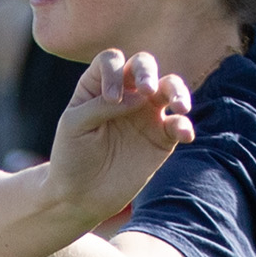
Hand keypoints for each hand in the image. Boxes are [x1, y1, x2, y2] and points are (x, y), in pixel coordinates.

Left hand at [44, 49, 196, 229]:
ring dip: (177, 90)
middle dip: (148, 72)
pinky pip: (179, 124)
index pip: (112, 61)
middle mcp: (125, 94)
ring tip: (180, 105)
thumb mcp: (75, 125)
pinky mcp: (161, 138)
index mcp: (99, 86)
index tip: (111, 99)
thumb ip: (102, 105)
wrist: (81, 195)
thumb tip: (142, 97)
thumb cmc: (71, 156)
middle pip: (144, 65)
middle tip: (147, 91)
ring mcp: (146, 114)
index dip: (114, 72)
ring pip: (169, 87)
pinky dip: (184, 126)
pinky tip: (183, 134)